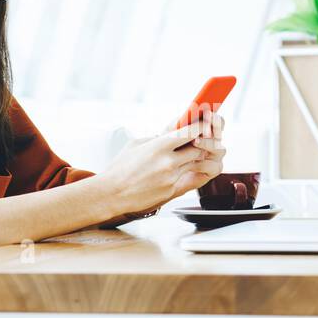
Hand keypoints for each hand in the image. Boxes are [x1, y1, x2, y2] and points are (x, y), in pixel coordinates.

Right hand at [99, 112, 225, 215]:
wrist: (112, 193)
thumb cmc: (121, 168)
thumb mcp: (137, 144)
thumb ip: (157, 137)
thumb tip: (171, 132)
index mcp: (159, 145)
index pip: (190, 132)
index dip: (201, 127)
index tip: (205, 124)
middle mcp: (168, 161)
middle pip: (198, 148)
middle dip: (200, 144)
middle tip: (200, 140)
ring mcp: (171, 177)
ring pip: (195, 164)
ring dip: (194, 159)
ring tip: (186, 156)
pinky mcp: (171, 191)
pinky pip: (186, 179)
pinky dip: (184, 173)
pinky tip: (175, 171)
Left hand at [169, 110, 224, 196]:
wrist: (168, 174)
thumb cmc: (171, 151)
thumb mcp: (171, 135)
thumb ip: (180, 123)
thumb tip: (190, 111)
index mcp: (207, 130)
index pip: (217, 120)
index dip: (214, 117)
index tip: (207, 113)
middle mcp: (214, 141)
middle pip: (220, 132)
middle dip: (213, 127)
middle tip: (203, 125)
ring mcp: (216, 156)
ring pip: (218, 148)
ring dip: (206, 144)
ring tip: (194, 142)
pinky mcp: (214, 169)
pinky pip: (212, 165)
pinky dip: (200, 163)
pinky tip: (189, 163)